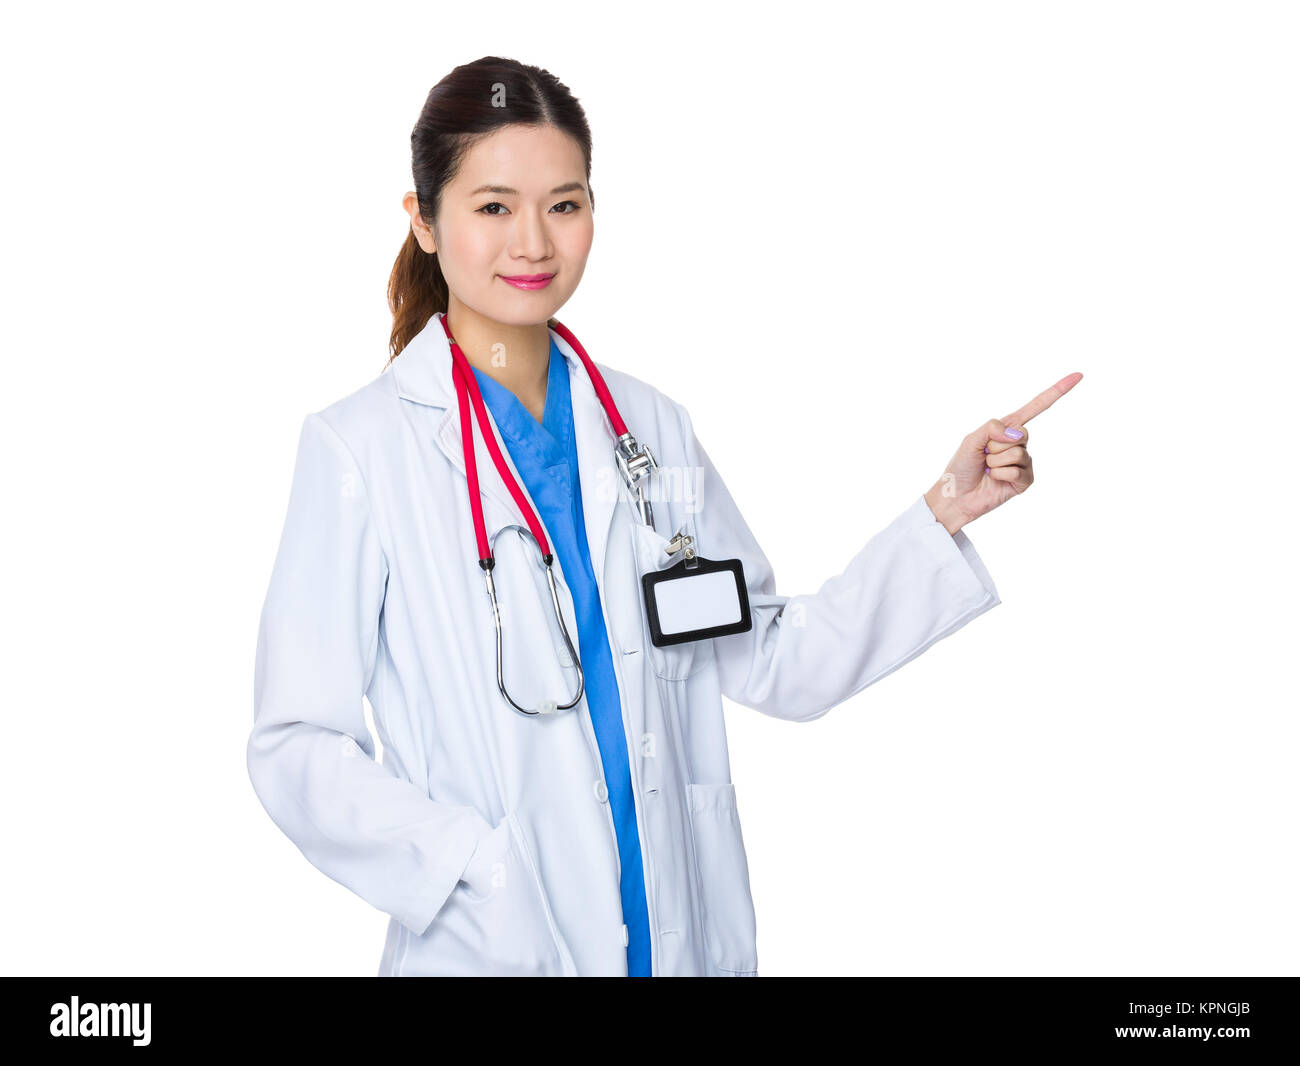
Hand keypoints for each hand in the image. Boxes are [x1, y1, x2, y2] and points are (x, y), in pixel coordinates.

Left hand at [924, 372, 1082, 534]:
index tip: (1078, 376)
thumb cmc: (961, 467)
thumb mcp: (971, 440)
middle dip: (996, 445)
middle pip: (1021, 433)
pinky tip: (994, 480)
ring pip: (1017, 453)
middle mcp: (1018, 443)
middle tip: (984, 456)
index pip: (1035, 407)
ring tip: (987, 469)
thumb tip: (1017, 434)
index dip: (1056, 392)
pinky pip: (1017, 471)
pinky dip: (1000, 475)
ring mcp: (1024, 462)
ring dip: (995, 462)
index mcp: (1006, 429)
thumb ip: (991, 428)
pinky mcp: (1025, 481)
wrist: (956, 496)